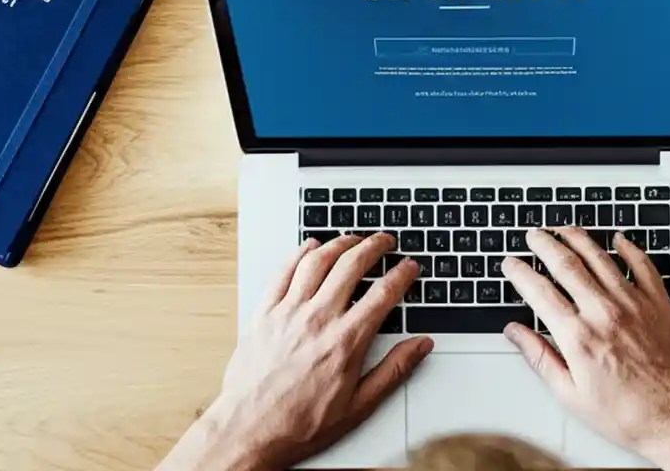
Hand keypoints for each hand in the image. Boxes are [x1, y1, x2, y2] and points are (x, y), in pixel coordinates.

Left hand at [157, 233, 432, 470]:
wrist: (250, 431)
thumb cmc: (300, 423)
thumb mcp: (359, 405)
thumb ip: (393, 370)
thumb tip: (420, 346)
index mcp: (345, 342)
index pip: (382, 295)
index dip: (401, 275)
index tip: (409, 267)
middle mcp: (318, 320)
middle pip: (351, 266)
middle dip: (374, 247)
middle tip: (385, 241)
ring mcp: (288, 313)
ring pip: (317, 262)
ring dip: (339, 243)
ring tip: (353, 238)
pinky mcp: (264, 314)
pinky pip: (283, 272)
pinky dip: (299, 254)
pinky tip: (309, 247)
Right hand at [503, 228, 669, 470]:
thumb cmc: (630, 415)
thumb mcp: (572, 396)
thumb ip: (541, 358)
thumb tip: (516, 334)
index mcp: (579, 337)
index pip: (539, 292)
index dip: (520, 273)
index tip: (511, 264)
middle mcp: (605, 313)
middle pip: (567, 264)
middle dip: (545, 245)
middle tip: (534, 235)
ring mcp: (635, 305)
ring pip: (601, 258)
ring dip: (579, 238)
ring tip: (564, 229)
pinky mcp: (660, 304)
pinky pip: (642, 265)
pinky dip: (629, 248)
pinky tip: (620, 239)